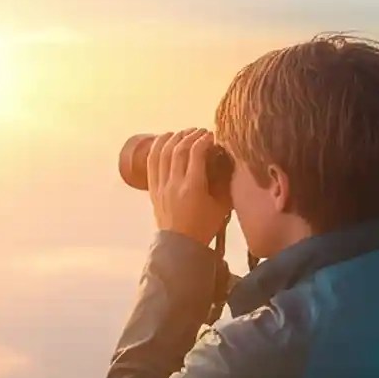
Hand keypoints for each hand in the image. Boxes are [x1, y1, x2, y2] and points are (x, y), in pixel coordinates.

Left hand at [147, 128, 230, 244]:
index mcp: (193, 187)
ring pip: (163, 152)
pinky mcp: (153, 188)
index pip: (196, 153)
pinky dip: (157, 147)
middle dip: (191, 135)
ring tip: (185, 132)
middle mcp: (174, 183)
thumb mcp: (222, 207)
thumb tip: (227, 162)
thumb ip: (224, 183)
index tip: (212, 136)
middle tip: (201, 132)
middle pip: (179, 149)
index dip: (204, 140)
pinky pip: (151, 162)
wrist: (180, 246)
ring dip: (175, 138)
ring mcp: (161, 185)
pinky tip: (165, 139)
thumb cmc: (204, 227)